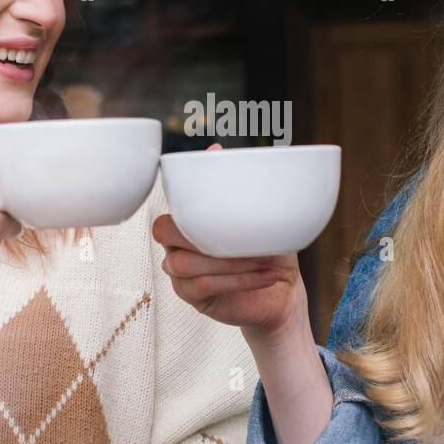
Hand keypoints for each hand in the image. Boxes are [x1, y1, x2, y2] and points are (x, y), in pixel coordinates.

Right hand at [151, 145, 307, 342]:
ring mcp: (180, 272)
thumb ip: (236, 187)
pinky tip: (264, 274)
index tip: (212, 193)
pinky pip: (202, 285)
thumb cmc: (268, 249)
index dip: (181, 197)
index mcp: (190, 220)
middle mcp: (177, 244)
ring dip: (227, 261)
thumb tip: (215, 148)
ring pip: (183, 262)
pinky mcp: (192, 296)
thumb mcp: (258, 215)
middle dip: (198, 232)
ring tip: (261, 259)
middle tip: (237, 235)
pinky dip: (237, 280)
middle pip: (162, 230)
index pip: (171, 203)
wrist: (281, 289)